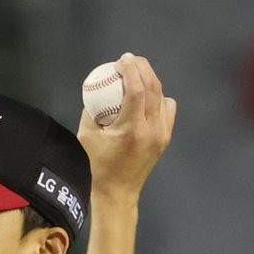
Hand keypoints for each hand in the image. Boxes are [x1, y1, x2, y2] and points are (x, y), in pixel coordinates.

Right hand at [78, 53, 176, 203]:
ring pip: (162, 96)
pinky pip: (167, 109)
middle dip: (142, 68)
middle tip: (130, 61)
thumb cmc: (98, 167)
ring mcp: (162, 134)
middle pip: (153, 87)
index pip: (137, 89)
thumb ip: (91, 111)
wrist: (117, 193)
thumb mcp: (86, 136)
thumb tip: (96, 90)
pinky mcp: (165, 138)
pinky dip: (159, 98)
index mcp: (132, 129)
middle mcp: (152, 129)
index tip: (122, 60)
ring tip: (137, 76)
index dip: (130, 69)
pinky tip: (147, 98)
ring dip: (150, 81)